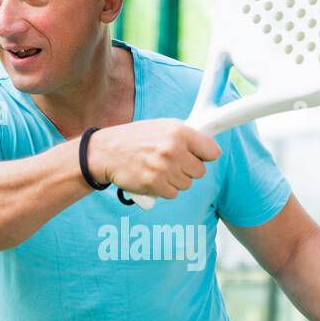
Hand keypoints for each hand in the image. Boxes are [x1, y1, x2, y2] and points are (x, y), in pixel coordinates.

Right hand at [87, 119, 221, 200]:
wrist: (107, 152)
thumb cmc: (137, 138)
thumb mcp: (162, 126)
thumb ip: (186, 136)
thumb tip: (210, 149)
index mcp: (179, 132)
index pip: (212, 151)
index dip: (206, 156)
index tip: (200, 157)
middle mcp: (173, 149)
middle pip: (200, 171)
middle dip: (188, 170)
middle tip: (173, 163)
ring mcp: (163, 168)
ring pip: (186, 184)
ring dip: (175, 181)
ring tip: (159, 169)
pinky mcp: (154, 184)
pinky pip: (172, 194)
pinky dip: (164, 190)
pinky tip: (153, 178)